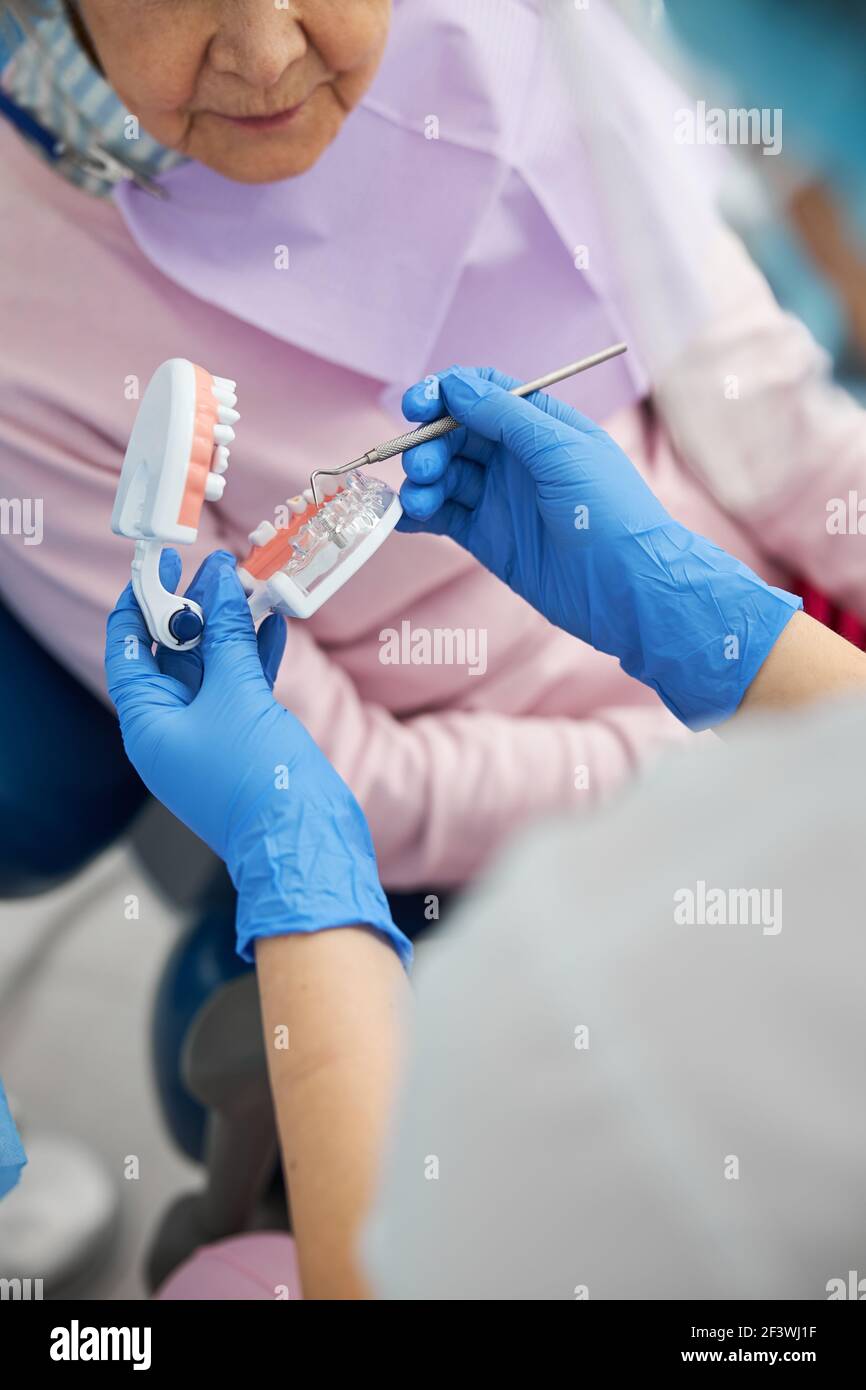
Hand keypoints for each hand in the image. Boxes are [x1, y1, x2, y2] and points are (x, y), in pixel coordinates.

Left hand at [105, 550, 407, 965]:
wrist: (304, 842)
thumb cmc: (258, 778)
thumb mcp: (237, 695)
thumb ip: (227, 634)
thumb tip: (220, 580)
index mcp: (148, 725)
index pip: (129, 651)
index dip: (139, 604)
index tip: (160, 565)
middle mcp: (172, 731)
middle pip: (173, 655)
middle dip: (196, 609)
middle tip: (220, 567)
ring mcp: (211, 738)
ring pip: (214, 669)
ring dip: (232, 628)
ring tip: (252, 585)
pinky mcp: (246, 742)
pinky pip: (243, 689)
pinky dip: (256, 656)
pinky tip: (275, 624)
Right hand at [398, 367, 800, 727]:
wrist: (628, 588)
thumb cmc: (609, 510)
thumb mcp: (560, 450)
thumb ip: (505, 416)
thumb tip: (455, 386)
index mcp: (538, 425)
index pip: (481, 393)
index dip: (444, 393)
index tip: (417, 406)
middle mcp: (515, 459)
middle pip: (453, 434)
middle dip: (428, 444)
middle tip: (422, 467)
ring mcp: (500, 500)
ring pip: (443, 477)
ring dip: (421, 482)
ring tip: (420, 500)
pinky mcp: (488, 540)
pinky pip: (443, 517)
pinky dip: (418, 515)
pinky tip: (404, 518)